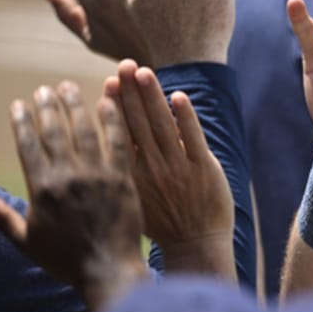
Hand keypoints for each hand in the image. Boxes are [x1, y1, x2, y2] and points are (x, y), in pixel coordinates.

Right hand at [0, 81, 147, 311]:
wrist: (108, 271)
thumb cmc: (65, 260)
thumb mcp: (26, 240)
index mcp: (42, 189)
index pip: (28, 145)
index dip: (22, 121)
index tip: (19, 104)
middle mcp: (68, 176)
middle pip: (56, 131)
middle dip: (48, 106)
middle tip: (45, 88)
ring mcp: (98, 176)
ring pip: (85, 131)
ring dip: (76, 105)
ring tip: (70, 87)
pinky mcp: (124, 178)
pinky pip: (118, 143)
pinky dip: (112, 121)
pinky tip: (108, 102)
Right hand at [106, 60, 232, 270]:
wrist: (195, 246)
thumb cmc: (161, 227)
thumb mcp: (130, 203)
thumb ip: (118, 175)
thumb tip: (108, 145)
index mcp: (130, 177)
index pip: (118, 135)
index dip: (113, 108)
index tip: (108, 84)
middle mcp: (151, 169)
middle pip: (138, 123)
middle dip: (129, 92)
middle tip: (123, 65)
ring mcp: (178, 167)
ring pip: (162, 125)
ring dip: (152, 97)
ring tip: (142, 71)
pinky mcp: (203, 168)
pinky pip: (193, 138)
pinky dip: (185, 117)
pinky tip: (177, 96)